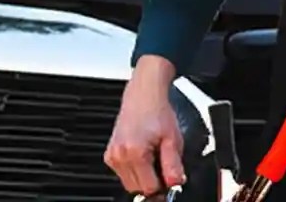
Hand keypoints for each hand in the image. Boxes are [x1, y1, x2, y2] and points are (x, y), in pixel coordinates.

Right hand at [104, 55, 185, 196]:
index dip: (164, 186)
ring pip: (130, 184)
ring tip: (153, 158)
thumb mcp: (172, 139)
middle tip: (163, 165)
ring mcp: (112, 156)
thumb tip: (175, 184)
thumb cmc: (157, 112)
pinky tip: (143, 156)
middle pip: (138, 189)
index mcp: (135, 152)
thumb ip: (174, 165)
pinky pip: (123, 175)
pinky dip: (135, 171)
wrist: (143, 95)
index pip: (150, 188)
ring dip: (143, 178)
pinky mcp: (110, 155)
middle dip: (153, 183)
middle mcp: (119, 155)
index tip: (170, 177)